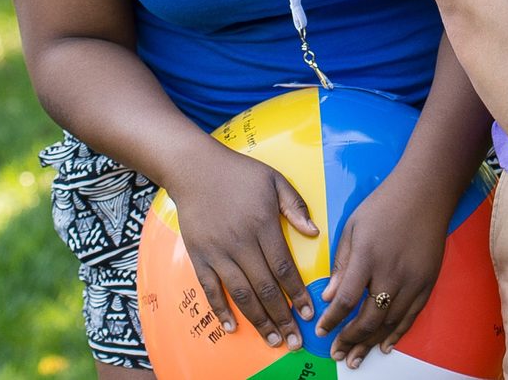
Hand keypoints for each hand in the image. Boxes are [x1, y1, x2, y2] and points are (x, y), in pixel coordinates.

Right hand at [167, 146, 319, 352]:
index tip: (308, 312)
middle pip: (265, 287)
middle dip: (282, 317)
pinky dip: (220, 310)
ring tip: (272, 340)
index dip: (297, 293)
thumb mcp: (273, 179)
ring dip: (258, 321)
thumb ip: (295, 205)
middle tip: (294, 340)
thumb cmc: (237, 172)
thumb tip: (314, 233)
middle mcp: (240, 242)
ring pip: (241, 294)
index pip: (284, 267)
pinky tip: (231, 327)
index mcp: (262, 224)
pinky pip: (210, 288)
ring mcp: (217, 251)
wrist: (193, 167)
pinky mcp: (199, 255)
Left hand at [315, 170, 448, 367]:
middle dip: (350, 340)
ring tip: (355, 359)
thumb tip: (330, 296)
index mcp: (367, 256)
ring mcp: (413, 280)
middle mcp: (391, 272)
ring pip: (390, 322)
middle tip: (337, 354)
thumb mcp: (352, 227)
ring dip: (371, 343)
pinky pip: (411, 316)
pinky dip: (397, 334)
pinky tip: (384, 346)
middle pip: (370, 318)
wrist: (424, 193)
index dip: (333, 320)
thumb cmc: (382, 205)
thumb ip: (341, 263)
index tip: (322, 332)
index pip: (348, 299)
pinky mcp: (428, 283)